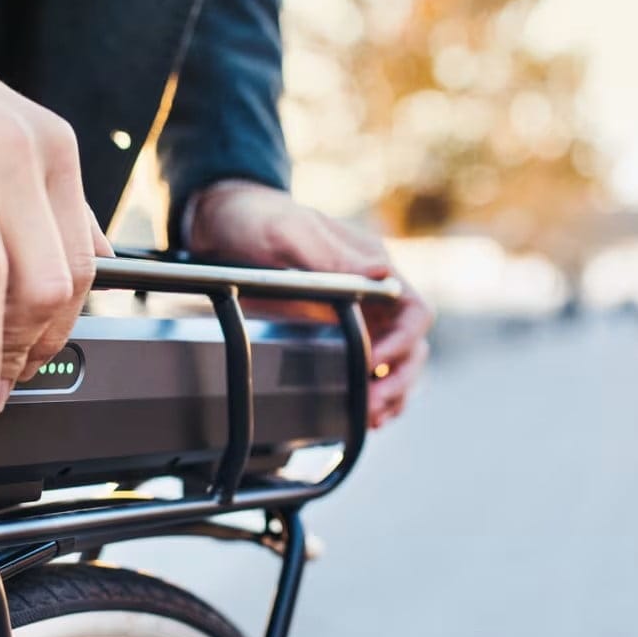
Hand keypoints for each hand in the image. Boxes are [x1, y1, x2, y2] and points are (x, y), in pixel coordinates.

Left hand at [187, 181, 432, 427]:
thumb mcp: (290, 230)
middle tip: (371, 404)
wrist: (223, 225)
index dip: (403, 343)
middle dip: (398, 379)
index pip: (414, 311)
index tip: (374, 363)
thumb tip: (381, 271)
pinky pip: (366, 371)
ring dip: (390, 394)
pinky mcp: (334, 335)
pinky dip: (370, 394)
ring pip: (395, 365)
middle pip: (412, 346)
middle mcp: (372, 295)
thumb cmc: (258, 219)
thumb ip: (332, 254)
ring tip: (370, 417)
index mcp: (372, 267)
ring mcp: (356, 318)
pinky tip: (362, 415)